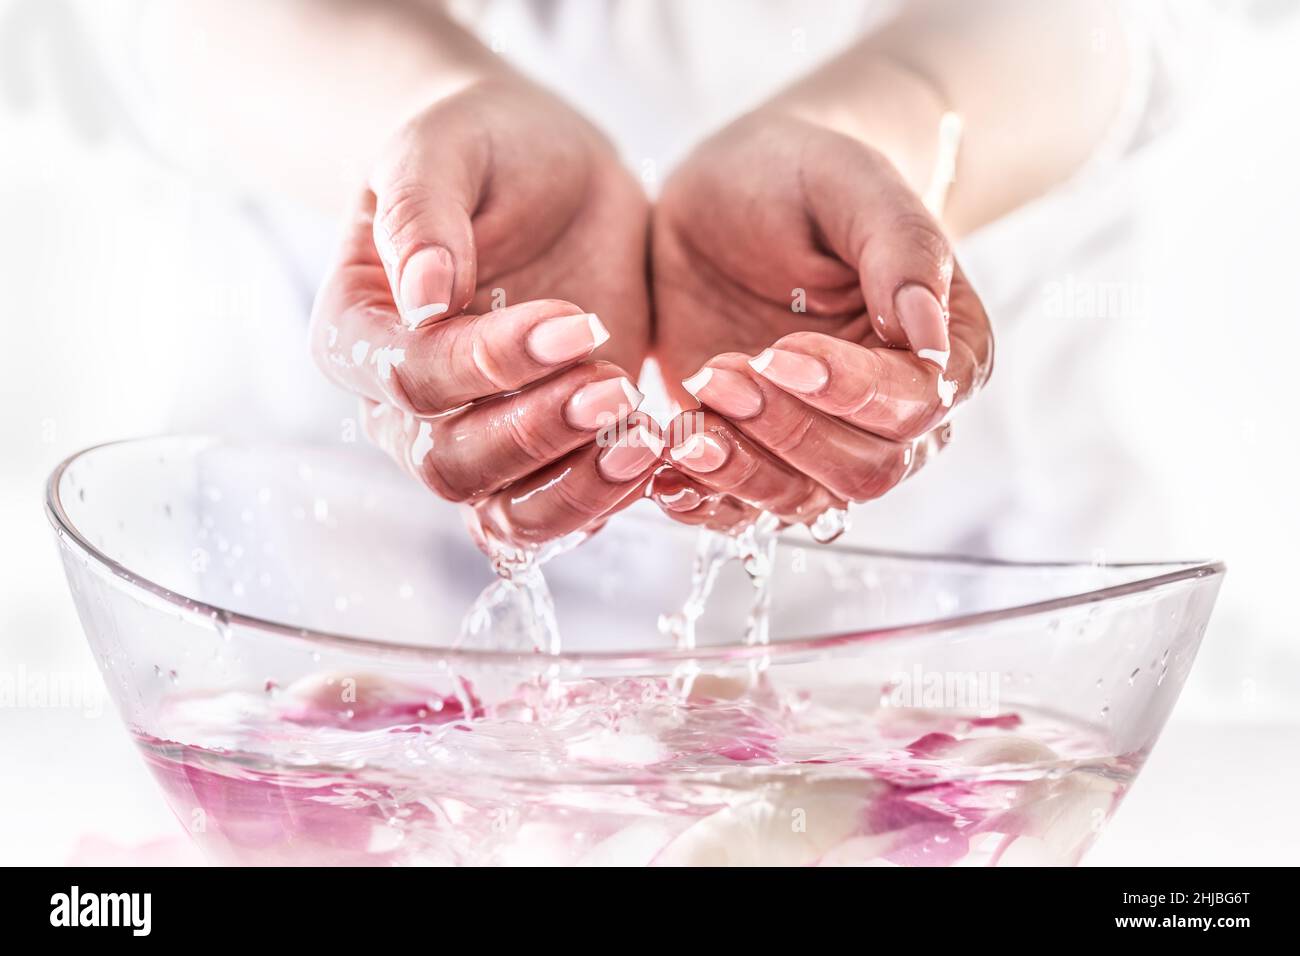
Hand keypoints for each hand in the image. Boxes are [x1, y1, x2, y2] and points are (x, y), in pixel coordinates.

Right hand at [310, 78, 660, 551]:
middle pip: (452, 465)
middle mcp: (405, 407)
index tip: (573, 321)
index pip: (412, 378)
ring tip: (643, 442)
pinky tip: (654, 453)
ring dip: (576, 491)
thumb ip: (421, 213)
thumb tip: (422, 296)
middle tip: (615, 389)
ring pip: (505, 515)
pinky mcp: (546, 452)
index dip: (491, 363)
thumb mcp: (441, 149)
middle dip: (536, 436)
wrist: (546, 172)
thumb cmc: (481, 150)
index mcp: (359, 335)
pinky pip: (560, 513)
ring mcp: (477, 436)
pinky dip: (605, 501)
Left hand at [649, 110, 992, 529]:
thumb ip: (903, 249)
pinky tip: (663, 471)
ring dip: (741, 471)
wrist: (730, 191)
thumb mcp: (850, 182)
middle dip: (789, 433)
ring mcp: (825, 440)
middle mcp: (895, 412)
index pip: (917, 403)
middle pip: (865, 470)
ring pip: (803, 499)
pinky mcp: (758, 453)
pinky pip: (743, 507)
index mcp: (945, 350)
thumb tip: (932, 339)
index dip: (852, 391)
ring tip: (685, 422)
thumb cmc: (803, 174)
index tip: (781, 352)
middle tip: (719, 374)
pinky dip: (704, 499)